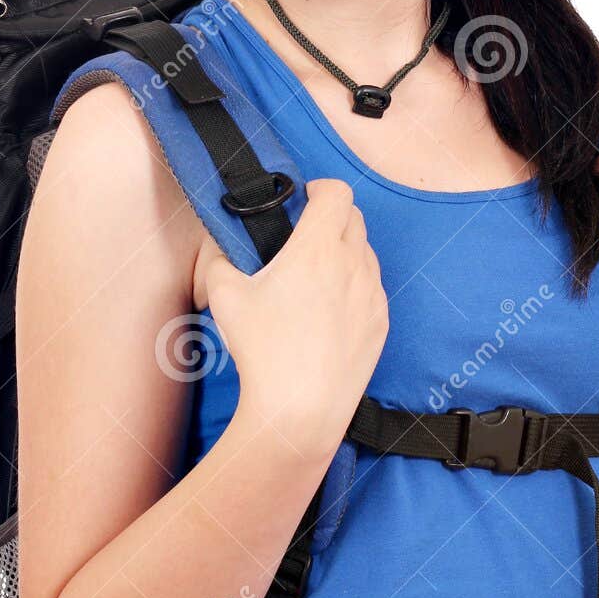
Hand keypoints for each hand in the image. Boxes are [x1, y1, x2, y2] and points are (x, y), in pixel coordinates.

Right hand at [192, 177, 389, 453]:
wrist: (300, 409)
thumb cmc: (262, 351)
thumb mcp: (223, 296)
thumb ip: (218, 257)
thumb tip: (219, 243)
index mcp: (318, 248)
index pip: (337, 193)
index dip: (320, 188)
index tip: (304, 197)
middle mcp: (353, 265)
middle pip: (354, 218)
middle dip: (331, 217)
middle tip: (305, 234)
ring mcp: (372, 295)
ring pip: (366, 253)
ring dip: (345, 250)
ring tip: (315, 274)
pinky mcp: (380, 323)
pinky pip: (372, 287)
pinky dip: (355, 284)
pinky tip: (329, 308)